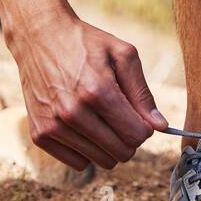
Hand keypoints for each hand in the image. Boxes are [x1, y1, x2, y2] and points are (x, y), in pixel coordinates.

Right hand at [14, 13, 167, 169]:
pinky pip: (78, 164)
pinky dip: (86, 150)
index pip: (137, 136)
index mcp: (98, 91)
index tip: (139, 115)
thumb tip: (160, 127)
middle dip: (128, 138)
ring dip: (107, 145)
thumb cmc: (85, 43)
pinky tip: (83, 126)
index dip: (145, 128)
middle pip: (120, 152)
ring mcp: (53, 126)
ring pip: (100, 161)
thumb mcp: (123, 55)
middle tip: (121, 116)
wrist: (39, 37)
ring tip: (101, 117)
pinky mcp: (40, 135)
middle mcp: (73, 112)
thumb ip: (142, 93)